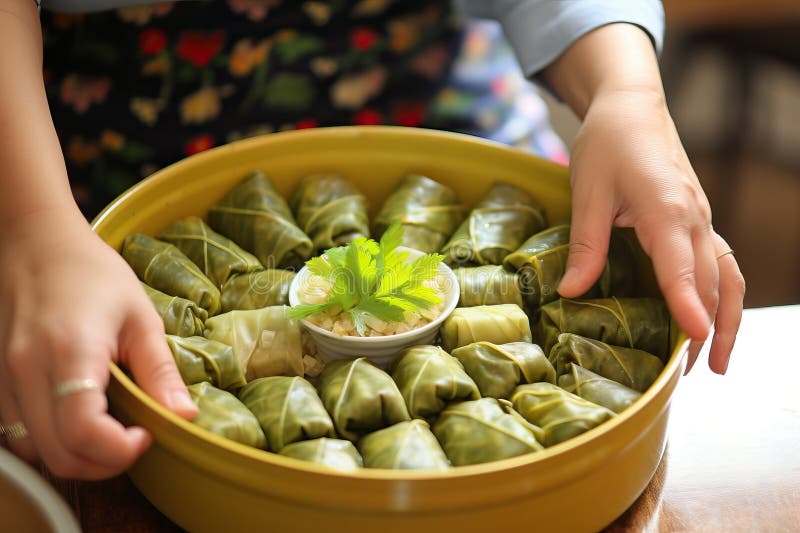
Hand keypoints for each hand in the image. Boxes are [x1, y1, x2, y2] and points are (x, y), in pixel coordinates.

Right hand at [0, 208, 195, 478]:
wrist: (36, 243)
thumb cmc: (93, 274)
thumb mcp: (140, 317)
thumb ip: (160, 371)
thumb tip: (184, 416)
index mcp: (69, 352)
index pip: (85, 433)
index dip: (121, 450)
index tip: (148, 433)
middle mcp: (27, 372)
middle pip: (60, 455)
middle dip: (105, 463)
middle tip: (135, 438)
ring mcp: (4, 380)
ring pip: (35, 451)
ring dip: (77, 456)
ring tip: (110, 429)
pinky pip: (18, 434)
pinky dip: (51, 440)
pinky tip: (79, 417)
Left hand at [557, 89, 745, 373]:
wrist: (632, 107)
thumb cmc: (608, 143)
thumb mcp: (587, 191)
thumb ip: (586, 243)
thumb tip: (571, 292)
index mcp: (666, 210)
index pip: (683, 269)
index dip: (688, 308)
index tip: (694, 343)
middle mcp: (694, 218)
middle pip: (712, 282)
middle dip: (706, 330)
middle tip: (688, 377)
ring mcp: (701, 219)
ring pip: (727, 276)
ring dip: (726, 319)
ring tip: (714, 363)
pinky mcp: (696, 219)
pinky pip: (719, 263)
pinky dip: (719, 296)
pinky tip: (708, 318)